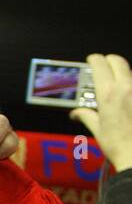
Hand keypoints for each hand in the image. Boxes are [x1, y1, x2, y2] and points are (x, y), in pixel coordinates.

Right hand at [70, 53, 131, 173]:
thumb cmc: (118, 144)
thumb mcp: (98, 130)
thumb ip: (87, 115)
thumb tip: (76, 113)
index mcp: (108, 93)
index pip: (100, 64)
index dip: (94, 60)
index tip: (91, 61)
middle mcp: (126, 87)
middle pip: (118, 61)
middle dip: (108, 60)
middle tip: (102, 66)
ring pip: (129, 71)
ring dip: (120, 72)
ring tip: (113, 82)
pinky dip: (128, 84)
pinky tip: (125, 96)